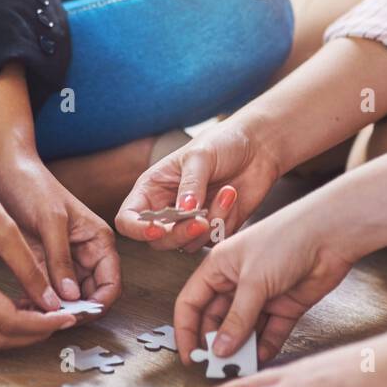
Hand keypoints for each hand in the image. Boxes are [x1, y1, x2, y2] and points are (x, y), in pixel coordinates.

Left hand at [0, 149, 120, 309]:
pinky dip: (37, 302)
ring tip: (30, 314)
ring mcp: (63, 261)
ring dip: (52, 310)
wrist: (4, 170)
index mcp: (98, 241)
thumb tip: (71, 297)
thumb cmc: (32, 184)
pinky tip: (21, 305)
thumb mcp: (50, 220)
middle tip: (48, 320)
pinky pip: (46, 292)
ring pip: (67, 299)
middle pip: (89, 297)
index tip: (74, 315)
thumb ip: (60, 259)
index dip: (97, 304)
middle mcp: (85, 254)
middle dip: (72, 312)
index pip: (110, 284)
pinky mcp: (42, 264)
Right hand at [0, 157, 83, 349]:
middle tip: (60, 322)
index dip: (42, 324)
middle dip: (31, 335)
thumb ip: (30, 270)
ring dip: (15, 333)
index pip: (8, 321)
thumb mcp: (6, 231)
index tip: (67, 318)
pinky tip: (21, 309)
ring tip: (45, 317)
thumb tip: (52, 304)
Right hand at [115, 115, 282, 252]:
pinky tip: (232, 196)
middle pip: (158, 240)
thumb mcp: (201, 155)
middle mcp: (167, 208)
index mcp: (152, 187)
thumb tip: (183, 211)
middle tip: (201, 220)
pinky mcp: (213, 229)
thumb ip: (190, 184)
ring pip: (187, 244)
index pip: (128, 218)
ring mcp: (189, 221)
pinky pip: (212, 241)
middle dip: (179, 234)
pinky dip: (223, 222)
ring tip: (227, 192)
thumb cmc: (223, 142)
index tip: (157, 229)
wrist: (258, 146)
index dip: (137, 229)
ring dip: (208, 223)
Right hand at [173, 200, 354, 363]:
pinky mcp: (285, 306)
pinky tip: (261, 358)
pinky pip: (269, 333)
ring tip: (239, 368)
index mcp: (219, 267)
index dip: (186, 330)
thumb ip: (236, 319)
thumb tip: (219, 350)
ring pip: (243, 330)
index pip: (191, 303)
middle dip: (215, 344)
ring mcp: (261, 295)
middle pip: (216, 319)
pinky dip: (264, 347)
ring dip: (241, 349)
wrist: (330, 234)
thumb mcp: (253, 280)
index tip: (190, 358)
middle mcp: (237, 282)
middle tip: (216, 367)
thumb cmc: (286, 240)